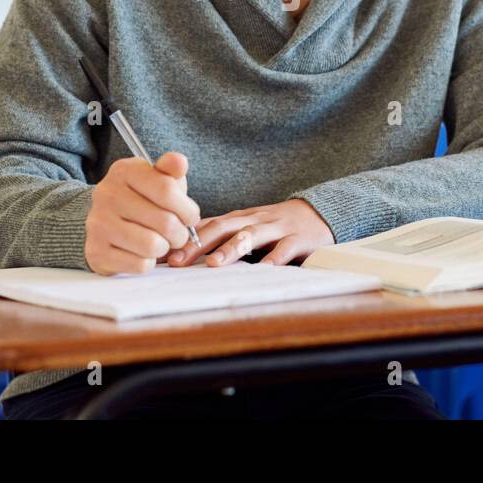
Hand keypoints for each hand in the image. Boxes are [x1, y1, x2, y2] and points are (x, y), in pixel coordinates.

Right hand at [84, 152, 199, 274]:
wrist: (105, 220)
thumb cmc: (141, 198)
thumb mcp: (157, 178)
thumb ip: (171, 169)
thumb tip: (180, 162)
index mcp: (124, 171)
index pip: (166, 189)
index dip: (187, 209)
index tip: (191, 216)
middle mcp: (106, 194)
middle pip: (164, 221)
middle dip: (180, 233)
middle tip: (178, 233)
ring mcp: (98, 224)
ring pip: (153, 245)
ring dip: (165, 248)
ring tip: (162, 242)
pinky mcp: (97, 252)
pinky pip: (140, 265)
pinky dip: (148, 262)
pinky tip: (142, 252)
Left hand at [166, 199, 334, 268]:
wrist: (320, 212)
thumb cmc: (276, 226)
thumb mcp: (248, 226)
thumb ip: (222, 236)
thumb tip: (184, 251)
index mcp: (239, 218)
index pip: (206, 225)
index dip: (183, 237)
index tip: (162, 252)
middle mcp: (253, 220)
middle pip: (222, 227)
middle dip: (198, 243)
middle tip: (178, 260)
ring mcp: (276, 228)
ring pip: (250, 235)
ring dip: (231, 249)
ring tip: (215, 264)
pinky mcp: (298, 238)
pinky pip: (285, 249)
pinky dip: (274, 258)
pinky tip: (264, 269)